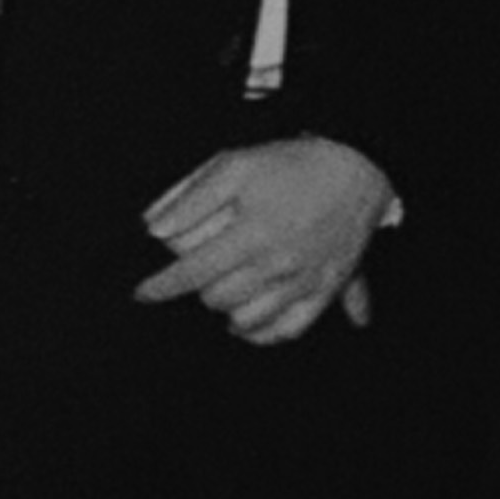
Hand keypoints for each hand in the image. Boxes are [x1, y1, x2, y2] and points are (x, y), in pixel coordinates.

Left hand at [135, 134, 395, 345]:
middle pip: (218, 299)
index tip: (142, 293)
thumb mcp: (235, 165)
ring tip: (221, 296)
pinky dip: (265, 334)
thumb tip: (153, 229)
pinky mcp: (327, 289)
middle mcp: (278, 265)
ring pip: (250, 320)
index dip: (161, 285)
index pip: (193, 272)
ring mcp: (305, 281)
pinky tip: (249, 326)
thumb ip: (190, 199)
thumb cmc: (292, 163)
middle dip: (199, 288)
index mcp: (252, 235)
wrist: (357, 165)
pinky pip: (292, 329)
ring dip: (228, 312)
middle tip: (199, 273)